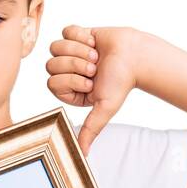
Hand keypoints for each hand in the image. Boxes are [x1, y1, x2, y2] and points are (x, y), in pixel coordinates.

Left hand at [45, 25, 143, 155]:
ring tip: (95, 55)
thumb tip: (82, 156)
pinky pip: (66, 31)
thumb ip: (90, 130)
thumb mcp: (104, 109)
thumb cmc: (121, 83)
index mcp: (69, 90)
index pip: (52, 82)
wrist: (135, 56)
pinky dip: (81, 36)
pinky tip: (94, 42)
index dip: (71, 79)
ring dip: (78, 50)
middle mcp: (67, 72)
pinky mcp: (77, 35)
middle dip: (75, 64)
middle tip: (94, 67)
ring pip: (56, 47)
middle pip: (51, 64)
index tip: (90, 82)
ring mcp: (70, 53)